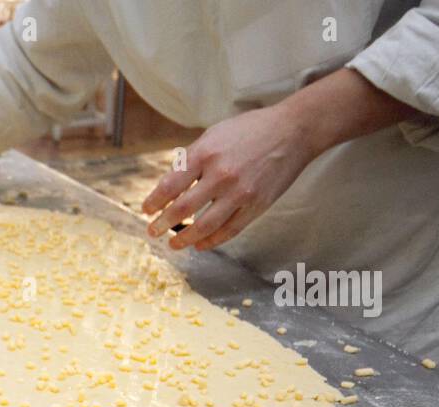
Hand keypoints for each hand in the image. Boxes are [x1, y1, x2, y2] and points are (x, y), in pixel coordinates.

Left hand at [142, 102, 318, 250]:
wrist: (292, 131)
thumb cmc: (249, 131)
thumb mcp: (214, 135)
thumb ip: (191, 160)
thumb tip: (168, 187)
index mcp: (205, 153)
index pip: (170, 185)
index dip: (154, 201)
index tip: (146, 210)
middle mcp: (221, 174)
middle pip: (182, 209)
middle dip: (162, 224)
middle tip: (153, 232)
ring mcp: (240, 192)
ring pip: (205, 226)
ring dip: (184, 238)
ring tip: (174, 243)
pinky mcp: (257, 205)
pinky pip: (229, 230)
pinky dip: (211, 241)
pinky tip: (200, 244)